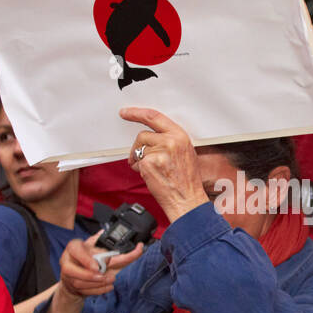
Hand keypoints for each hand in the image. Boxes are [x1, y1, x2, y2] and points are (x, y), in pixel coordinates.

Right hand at [57, 231, 143, 300]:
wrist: (81, 270)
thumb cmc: (89, 256)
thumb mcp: (97, 248)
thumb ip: (106, 248)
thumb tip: (115, 244)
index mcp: (73, 247)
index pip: (75, 250)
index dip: (86, 259)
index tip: (97, 267)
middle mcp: (67, 260)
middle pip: (70, 270)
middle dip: (88, 275)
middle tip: (103, 275)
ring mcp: (67, 275)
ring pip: (77, 283)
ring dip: (95, 284)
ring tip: (110, 280)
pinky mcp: (72, 286)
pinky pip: (83, 291)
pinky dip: (97, 290)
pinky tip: (108, 287)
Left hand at [120, 107, 207, 222]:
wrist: (187, 200)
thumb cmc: (187, 181)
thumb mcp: (185, 153)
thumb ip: (170, 141)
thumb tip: (152, 137)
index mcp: (180, 136)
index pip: (154, 117)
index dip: (137, 113)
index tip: (126, 112)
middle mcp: (170, 141)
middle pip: (143, 135)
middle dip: (138, 147)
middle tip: (142, 159)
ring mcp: (158, 152)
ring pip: (138, 149)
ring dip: (139, 160)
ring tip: (153, 170)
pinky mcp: (148, 163)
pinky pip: (136, 162)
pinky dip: (140, 170)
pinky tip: (151, 177)